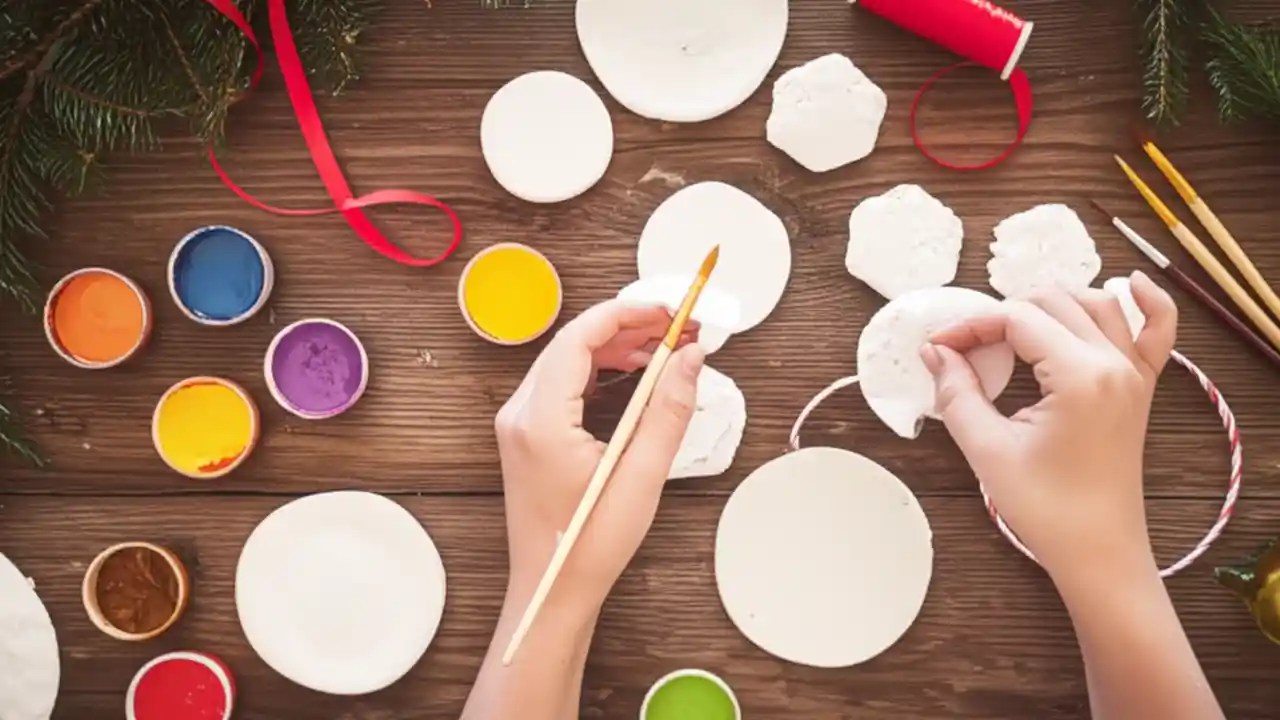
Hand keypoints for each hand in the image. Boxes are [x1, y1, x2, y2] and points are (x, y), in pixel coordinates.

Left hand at [495, 299, 704, 608]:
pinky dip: (600, 370)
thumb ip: (668, 409)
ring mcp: (520, 424)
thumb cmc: (589, 544)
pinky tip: (636, 374)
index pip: (580, 337)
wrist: (552, 591)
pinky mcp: (528, 435)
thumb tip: (690, 357)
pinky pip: (563, 383)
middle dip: (628, 326)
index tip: (669, 311)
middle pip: (573, 343)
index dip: (627, 313)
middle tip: (679, 327)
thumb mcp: (642, 475)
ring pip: (568, 360)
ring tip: (666, 347)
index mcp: (540, 419)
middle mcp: (520, 413)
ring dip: (616, 347)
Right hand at [920, 271, 1176, 582]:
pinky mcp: (1140, 388)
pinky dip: (1149, 301)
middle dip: (1001, 316)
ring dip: (1049, 305)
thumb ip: (957, 392)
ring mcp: (1134, 373)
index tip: (938, 348)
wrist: (1098, 551)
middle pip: (1050, 302)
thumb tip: (935, 352)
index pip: (1016, 319)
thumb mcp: (986, 449)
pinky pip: (1157, 329)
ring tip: (1011, 333)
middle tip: (966, 352)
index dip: (970, 326)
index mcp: (1079, 376)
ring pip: (1094, 303)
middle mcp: (1114, 364)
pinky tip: (1131, 282)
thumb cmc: (1046, 509)